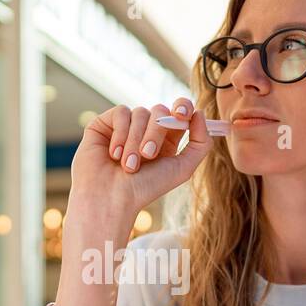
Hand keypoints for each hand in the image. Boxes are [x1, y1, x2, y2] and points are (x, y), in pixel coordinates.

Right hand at [68, 98, 213, 224]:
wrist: (111, 198)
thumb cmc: (145, 188)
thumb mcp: (182, 169)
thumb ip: (201, 144)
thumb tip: (200, 113)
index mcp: (166, 139)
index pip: (179, 111)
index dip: (183, 107)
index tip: (183, 115)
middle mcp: (146, 130)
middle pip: (160, 111)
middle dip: (156, 132)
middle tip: (148, 155)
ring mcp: (125, 126)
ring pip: (140, 113)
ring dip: (135, 140)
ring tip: (128, 166)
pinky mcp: (105, 124)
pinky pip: (120, 113)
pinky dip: (120, 134)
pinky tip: (114, 155)